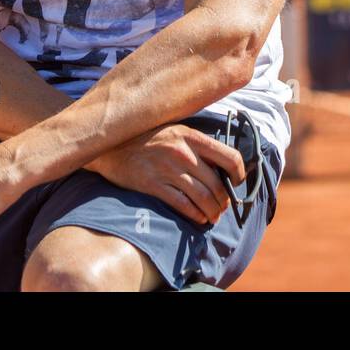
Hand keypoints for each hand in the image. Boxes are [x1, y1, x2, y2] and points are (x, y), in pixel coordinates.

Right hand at [87, 124, 246, 226]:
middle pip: (216, 183)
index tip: (237, 182)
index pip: (230, 156)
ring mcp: (167, 169)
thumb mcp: (175, 130)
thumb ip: (196, 144)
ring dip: (212, 211)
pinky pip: (182, 205)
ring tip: (213, 216)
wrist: (110, 145)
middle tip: (223, 207)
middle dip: (224, 200)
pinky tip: (198, 218)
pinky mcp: (153, 184)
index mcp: (191, 136)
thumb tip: (221, 165)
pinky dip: (195, 215)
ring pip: (202, 197)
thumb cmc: (146, 138)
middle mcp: (182, 152)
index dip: (239, 173)